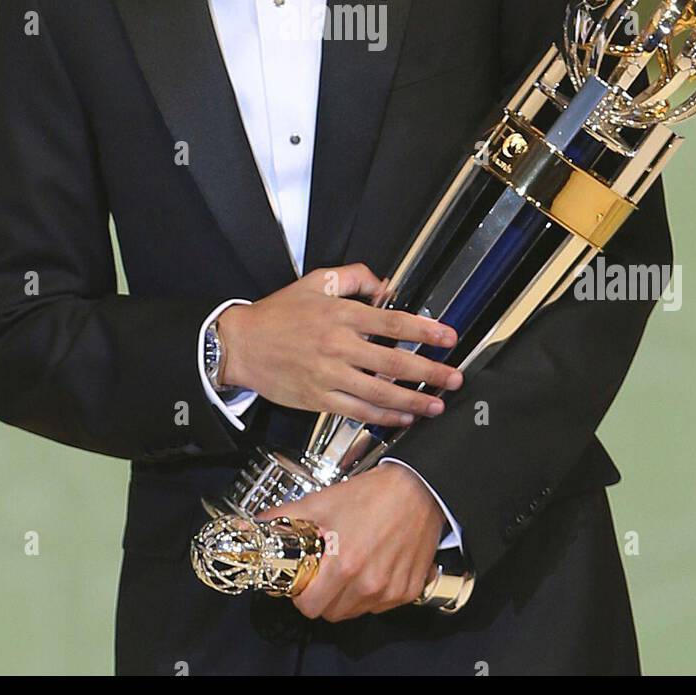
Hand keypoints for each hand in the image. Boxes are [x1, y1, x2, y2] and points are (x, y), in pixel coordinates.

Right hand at [219, 263, 460, 425]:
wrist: (241, 345)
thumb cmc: (277, 314)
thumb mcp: (316, 282)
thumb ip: (354, 277)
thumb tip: (385, 285)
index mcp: (341, 315)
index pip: (394, 322)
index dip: (426, 330)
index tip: (449, 337)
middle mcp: (339, 346)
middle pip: (394, 361)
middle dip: (430, 371)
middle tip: (454, 376)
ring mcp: (329, 375)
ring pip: (380, 392)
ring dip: (413, 400)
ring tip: (436, 404)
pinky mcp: (319, 398)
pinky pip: (358, 410)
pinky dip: (384, 416)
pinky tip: (402, 416)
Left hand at [254, 464, 444, 620]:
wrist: (418, 488)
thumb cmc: (373, 494)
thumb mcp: (322, 501)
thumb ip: (285, 517)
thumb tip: (257, 524)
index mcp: (344, 565)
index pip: (310, 608)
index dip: (302, 595)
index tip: (304, 581)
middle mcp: (369, 583)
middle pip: (332, 613)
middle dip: (323, 596)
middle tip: (326, 571)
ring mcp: (390, 590)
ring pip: (356, 612)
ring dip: (348, 596)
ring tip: (351, 565)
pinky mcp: (408, 590)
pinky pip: (381, 605)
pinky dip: (373, 593)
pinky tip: (373, 566)